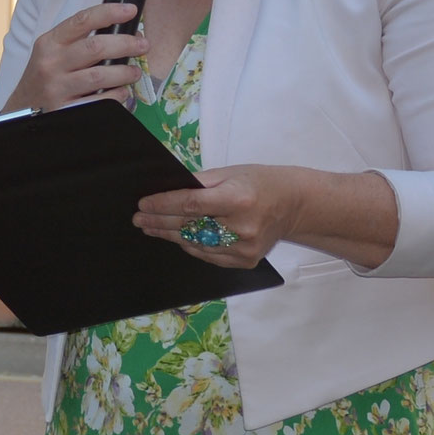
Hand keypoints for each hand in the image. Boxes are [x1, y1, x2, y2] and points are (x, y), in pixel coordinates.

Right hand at [14, 1, 144, 111]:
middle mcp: (51, 64)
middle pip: (96, 47)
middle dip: (126, 44)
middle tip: (143, 45)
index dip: (109, 13)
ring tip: (134, 71)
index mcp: (50, 43)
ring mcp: (57, 88)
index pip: (82, 21)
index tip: (130, 10)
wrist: (21, 111)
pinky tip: (122, 92)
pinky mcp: (65, 110)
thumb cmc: (43, 78)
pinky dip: (117, 95)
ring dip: (125, 72)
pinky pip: (100, 101)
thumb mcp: (50, 53)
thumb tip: (119, 30)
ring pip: (100, 75)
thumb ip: (77, 40)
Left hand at [135, 165, 310, 268]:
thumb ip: (199, 184)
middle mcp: (241, 227)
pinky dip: (191, 246)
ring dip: (170, 236)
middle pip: (190, 227)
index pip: (191, 204)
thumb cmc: (260, 183)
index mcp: (238, 199)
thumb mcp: (230, 173)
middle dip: (160, 222)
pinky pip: (209, 255)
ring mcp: (244, 248)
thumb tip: (167, 191)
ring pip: (197, 245)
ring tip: (151, 228)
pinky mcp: (246, 261)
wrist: (294, 204)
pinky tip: (177, 238)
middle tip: (139, 219)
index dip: (163, 205)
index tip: (143, 205)